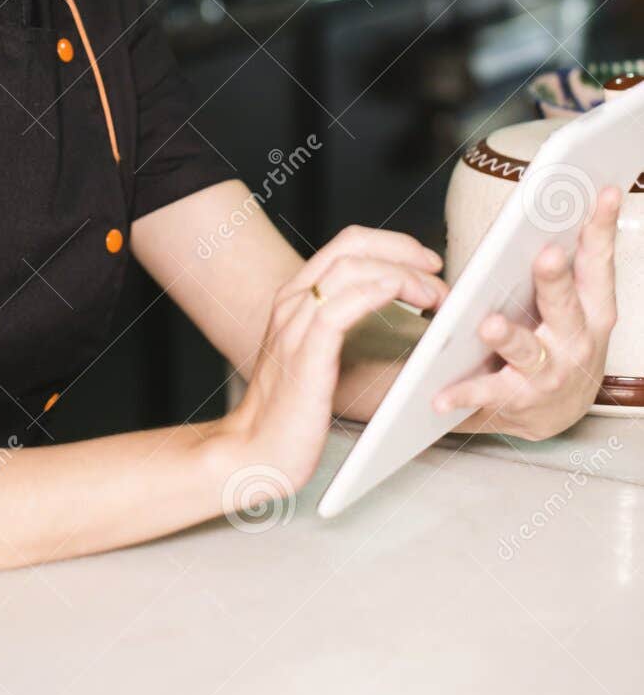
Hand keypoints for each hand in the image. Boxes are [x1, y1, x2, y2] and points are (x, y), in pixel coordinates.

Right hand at [214, 226, 447, 502]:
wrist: (256, 451)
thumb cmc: (294, 412)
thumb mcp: (321, 357)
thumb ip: (349, 330)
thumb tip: (407, 321)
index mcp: (297, 298)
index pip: (348, 244)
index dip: (394, 244)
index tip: (428, 263)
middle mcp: (293, 302)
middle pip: (352, 246)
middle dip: (404, 252)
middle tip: (439, 274)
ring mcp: (295, 326)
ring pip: (350, 270)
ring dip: (401, 274)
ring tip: (434, 296)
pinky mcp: (304, 355)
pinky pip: (337, 310)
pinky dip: (372, 294)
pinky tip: (397, 295)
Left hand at [432, 184, 621, 440]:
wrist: (558, 413)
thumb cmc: (562, 342)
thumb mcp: (577, 303)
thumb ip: (571, 262)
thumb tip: (561, 205)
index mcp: (593, 309)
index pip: (598, 262)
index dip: (602, 227)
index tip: (605, 193)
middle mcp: (577, 340)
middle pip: (565, 306)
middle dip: (555, 280)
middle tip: (547, 256)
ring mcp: (549, 372)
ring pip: (527, 350)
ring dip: (508, 336)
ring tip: (490, 325)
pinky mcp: (518, 400)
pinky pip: (486, 393)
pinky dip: (462, 393)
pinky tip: (440, 394)